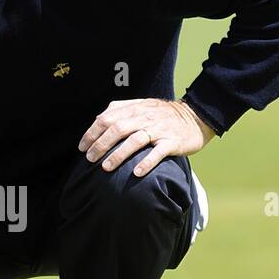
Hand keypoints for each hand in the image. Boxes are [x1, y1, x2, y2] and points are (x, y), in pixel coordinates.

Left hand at [78, 98, 214, 176]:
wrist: (196, 117)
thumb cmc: (164, 115)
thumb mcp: (142, 106)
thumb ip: (122, 109)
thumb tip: (99, 118)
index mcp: (135, 109)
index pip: (107, 118)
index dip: (92, 132)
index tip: (82, 147)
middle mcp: (145, 117)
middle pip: (118, 128)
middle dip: (101, 144)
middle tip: (90, 159)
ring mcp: (159, 129)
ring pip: (135, 140)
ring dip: (118, 154)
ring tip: (106, 167)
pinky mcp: (172, 142)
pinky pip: (158, 152)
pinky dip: (147, 162)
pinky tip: (137, 173)